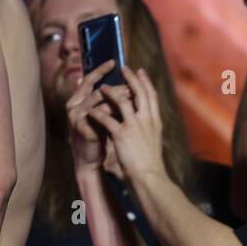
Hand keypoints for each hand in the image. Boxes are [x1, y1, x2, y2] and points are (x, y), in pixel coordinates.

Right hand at [64, 60, 129, 173]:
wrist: (89, 158)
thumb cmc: (97, 135)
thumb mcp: (101, 115)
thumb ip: (105, 100)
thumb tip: (122, 84)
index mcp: (76, 100)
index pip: (88, 80)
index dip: (100, 70)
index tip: (114, 62)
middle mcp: (73, 105)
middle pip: (96, 89)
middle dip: (115, 86)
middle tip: (131, 84)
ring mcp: (75, 116)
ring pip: (98, 100)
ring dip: (117, 97)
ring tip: (132, 95)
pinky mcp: (81, 127)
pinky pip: (100, 115)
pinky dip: (113, 112)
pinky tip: (126, 112)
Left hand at [86, 67, 166, 183]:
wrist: (149, 176)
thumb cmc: (149, 161)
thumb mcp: (152, 139)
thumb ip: (147, 126)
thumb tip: (143, 117)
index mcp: (155, 120)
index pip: (151, 95)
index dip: (145, 82)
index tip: (140, 71)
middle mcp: (147, 120)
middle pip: (140, 92)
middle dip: (131, 79)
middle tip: (124, 68)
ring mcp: (135, 126)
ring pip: (122, 101)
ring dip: (111, 92)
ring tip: (102, 86)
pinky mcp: (122, 135)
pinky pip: (106, 119)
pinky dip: (98, 112)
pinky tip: (91, 110)